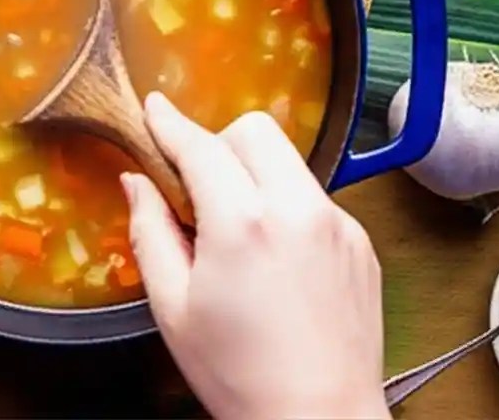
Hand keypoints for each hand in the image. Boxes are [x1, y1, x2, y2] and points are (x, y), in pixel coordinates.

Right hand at [124, 92, 387, 419]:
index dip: (170, 123)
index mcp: (243, 224)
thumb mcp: (172, 308)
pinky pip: (314, 198)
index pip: (200, 145)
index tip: (155, 110)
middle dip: (219, 143)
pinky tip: (274, 260)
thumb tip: (138, 184)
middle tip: (198, 186)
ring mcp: (337, 223)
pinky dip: (287, 208)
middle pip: (254, 130)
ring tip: (237, 233)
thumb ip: (150, 232)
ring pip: (288, 161)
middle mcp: (297, 210)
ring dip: (255, 175)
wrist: (319, 419)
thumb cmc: (241, 376)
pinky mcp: (360, 242)